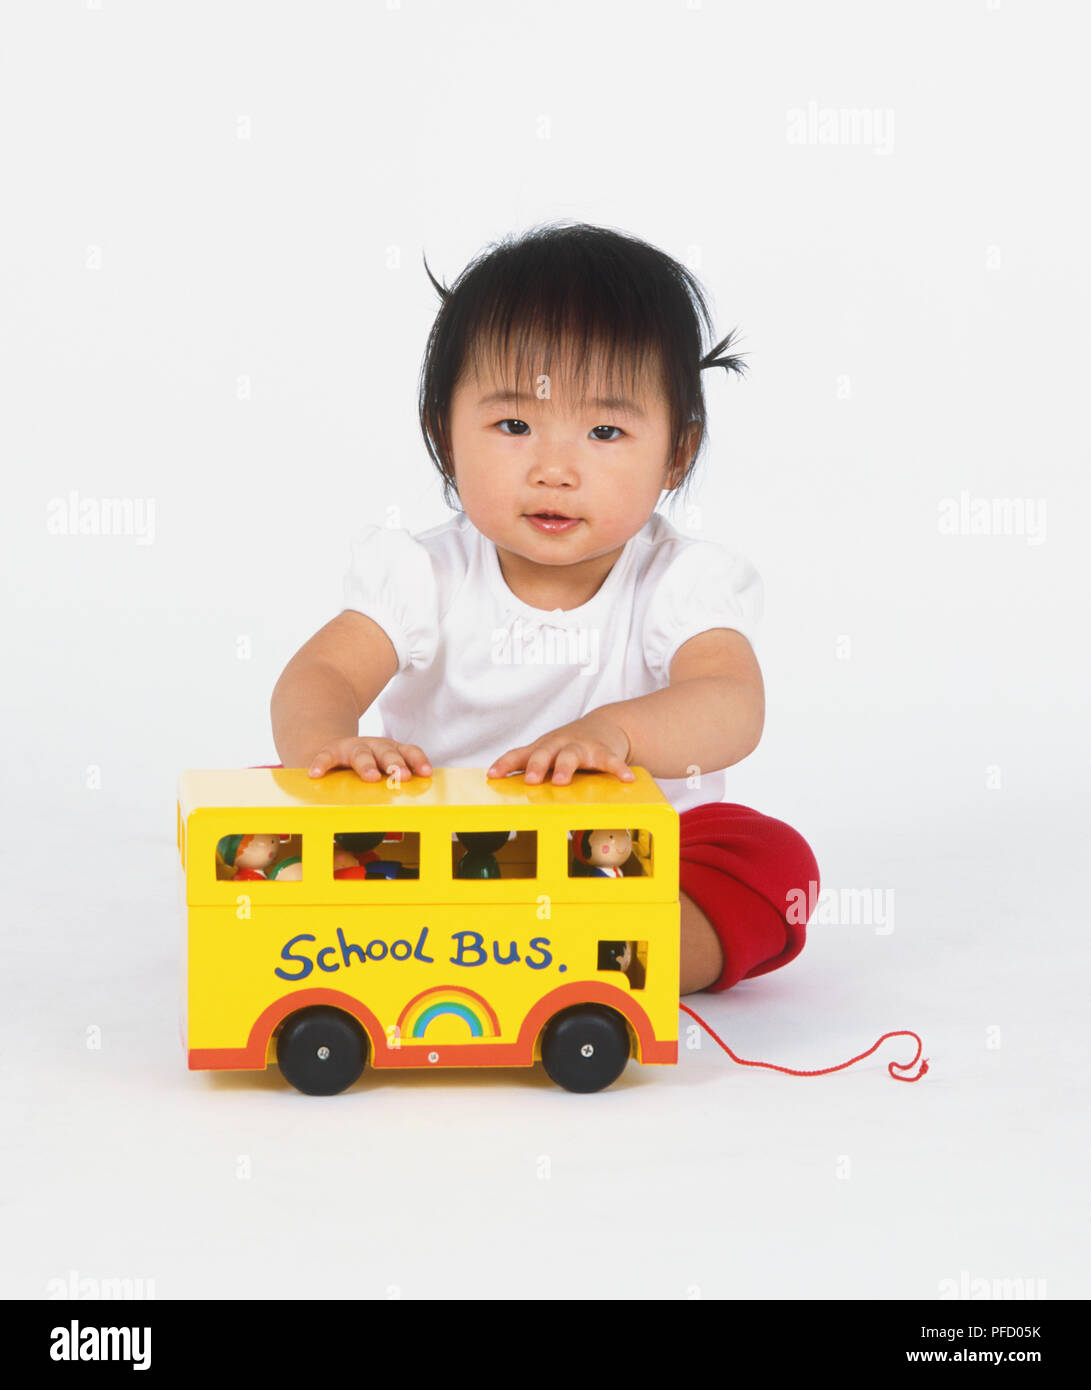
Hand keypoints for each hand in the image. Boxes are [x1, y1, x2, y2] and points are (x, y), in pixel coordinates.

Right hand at [308, 737, 432, 781]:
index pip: (409, 751)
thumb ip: (397, 782)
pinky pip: (326, 756)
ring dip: (367, 765)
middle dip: (396, 764)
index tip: (426, 772)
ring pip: (362, 754)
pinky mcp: (332, 750)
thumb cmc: (368, 764)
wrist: (339, 748)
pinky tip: (316, 774)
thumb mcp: (384, 768)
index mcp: (392, 750)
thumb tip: (415, 812)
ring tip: (371, 777)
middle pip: (388, 752)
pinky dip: (321, 764)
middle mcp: (375, 746)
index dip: (418, 761)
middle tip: (403, 776)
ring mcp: (354, 747)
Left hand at [486, 712, 633, 785]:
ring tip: (562, 781)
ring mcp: (581, 747)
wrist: (604, 726)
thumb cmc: (567, 744)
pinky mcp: (604, 751)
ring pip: (572, 756)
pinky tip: (626, 778)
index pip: (520, 754)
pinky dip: (618, 768)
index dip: (506, 764)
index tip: (492, 775)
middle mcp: (559, 745)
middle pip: (544, 752)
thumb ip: (523, 763)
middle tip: (531, 780)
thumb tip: (492, 777)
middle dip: (537, 766)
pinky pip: (610, 760)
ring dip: (565, 767)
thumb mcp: (545, 751)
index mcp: (543, 747)